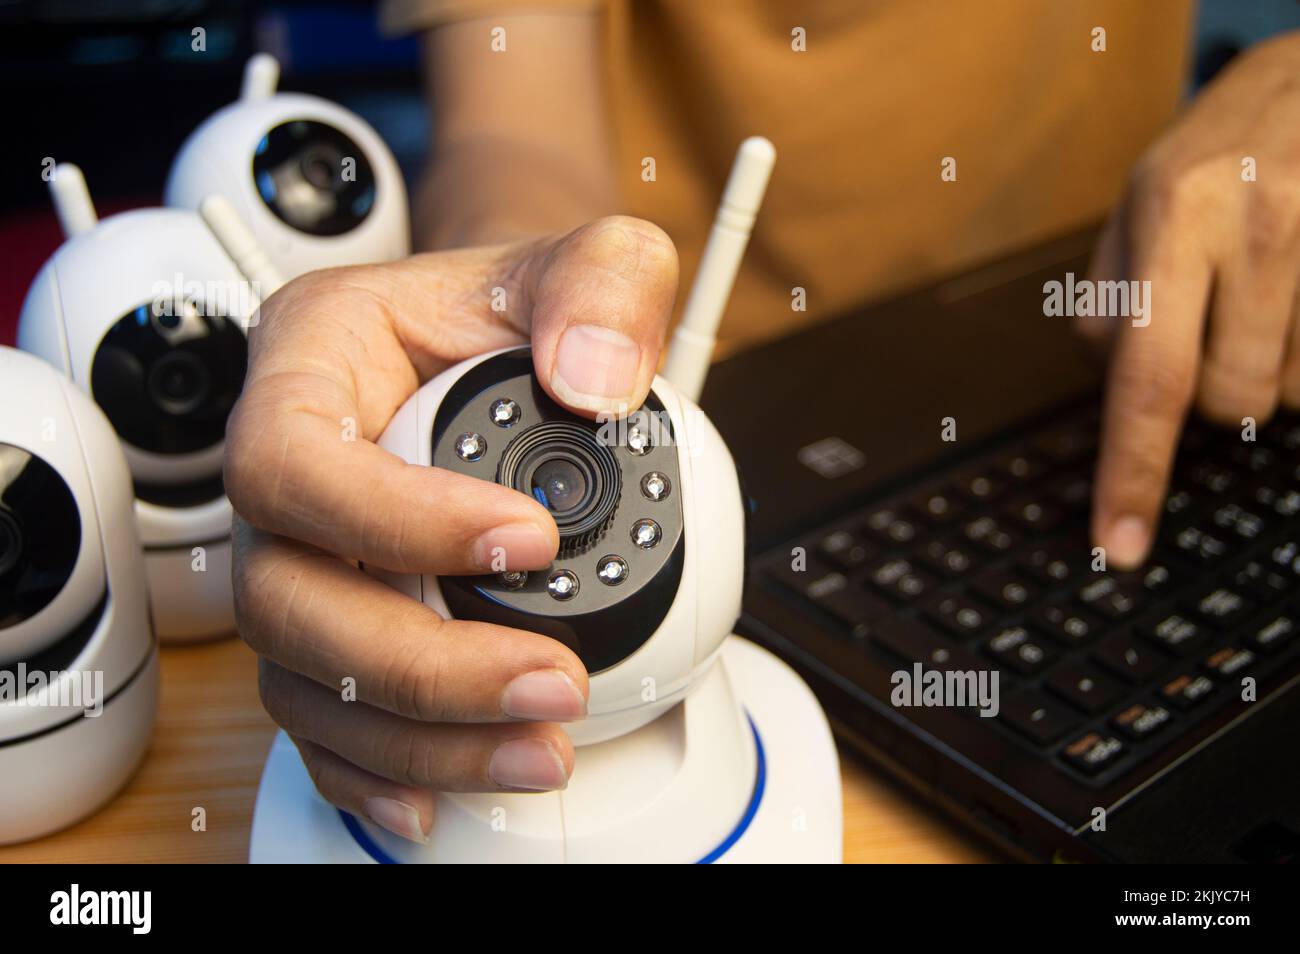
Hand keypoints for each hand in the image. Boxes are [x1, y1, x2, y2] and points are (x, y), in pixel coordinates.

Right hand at [225, 217, 678, 842]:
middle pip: (287, 596)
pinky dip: (378, 766)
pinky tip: (445, 786)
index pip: (297, 459)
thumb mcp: (587, 256)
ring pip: (307, 677)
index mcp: (314, 364)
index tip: (527, 541)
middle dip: (420, 663)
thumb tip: (598, 381)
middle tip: (551, 681)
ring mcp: (303, 555)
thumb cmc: (520, 303)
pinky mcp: (336, 620)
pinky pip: (323, 716)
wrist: (505, 342)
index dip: (394, 519)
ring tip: (540, 745)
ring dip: (419, 733)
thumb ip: (605, 286)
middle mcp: (291, 471)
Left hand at [1088, 32, 1299, 567]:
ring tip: (1275, 291)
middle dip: (1217, 387)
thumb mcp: (1145, 199)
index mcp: (1173, 213)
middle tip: (1224, 318)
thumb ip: (1114, 295)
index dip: (1132, 472)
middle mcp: (1258, 225)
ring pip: (1293, 393)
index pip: (1145, 376)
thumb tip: (1109, 377)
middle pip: (1228, 401)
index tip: (1121, 544)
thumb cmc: (1229, 148)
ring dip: (1277, 367)